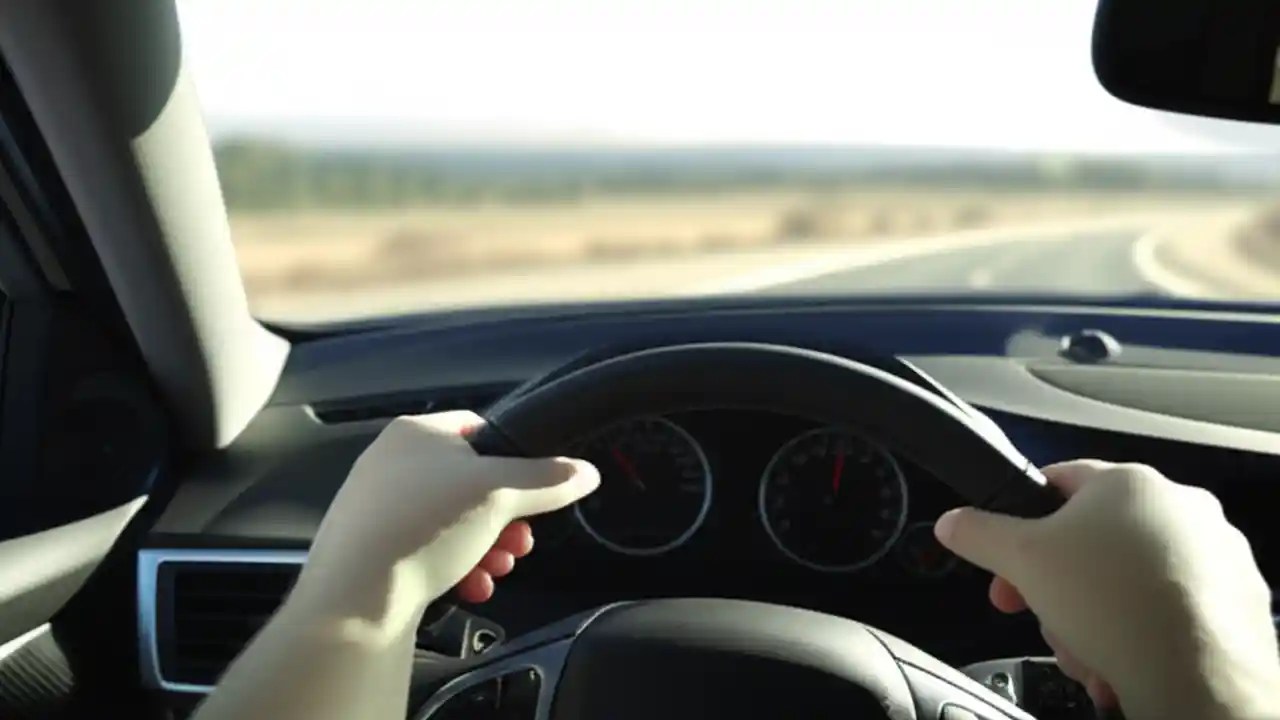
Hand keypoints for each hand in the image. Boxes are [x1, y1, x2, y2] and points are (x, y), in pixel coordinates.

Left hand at [292, 411, 599, 628]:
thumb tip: (586, 472)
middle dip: (505, 517)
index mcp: (415, 432)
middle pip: (470, 483)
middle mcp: (390, 463)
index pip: (478, 429)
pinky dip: (455, 567)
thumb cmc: (424, 525)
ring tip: (499, 568)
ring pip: (452, 522)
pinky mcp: (371, 550)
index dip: (513, 457)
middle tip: (521, 542)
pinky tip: (471, 587)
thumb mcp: (500, 494)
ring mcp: (377, 508)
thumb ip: (548, 480)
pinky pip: (427, 551)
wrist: (355, 597)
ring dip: (486, 546)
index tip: (533, 490)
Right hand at [934, 460, 1279, 719]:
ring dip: (1094, 616)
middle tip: (1039, 613)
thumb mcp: (1020, 559)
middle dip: (1057, 585)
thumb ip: (979, 533)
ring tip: (1083, 649)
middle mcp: (1180, 507)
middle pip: (1092, 542)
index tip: (1005, 562)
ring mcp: (1215, 553)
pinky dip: (1139, 633)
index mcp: (1128, 483)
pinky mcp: (1234, 599)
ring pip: (1129, 580)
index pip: (1057, 482)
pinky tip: (1119, 660)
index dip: (1018, 523)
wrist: (1197, 673)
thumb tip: (953, 523)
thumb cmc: (1114, 604)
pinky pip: (1168, 609)